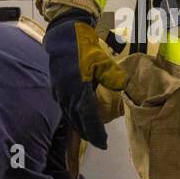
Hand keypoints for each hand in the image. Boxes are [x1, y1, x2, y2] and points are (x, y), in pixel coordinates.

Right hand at [44, 9, 125, 148]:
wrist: (63, 35)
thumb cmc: (84, 47)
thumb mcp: (101, 59)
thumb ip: (112, 75)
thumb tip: (122, 87)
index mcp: (78, 89)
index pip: (88, 116)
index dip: (96, 131)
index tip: (103, 143)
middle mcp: (67, 94)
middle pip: (78, 120)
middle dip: (88, 133)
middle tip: (99, 143)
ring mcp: (60, 92)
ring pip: (70, 115)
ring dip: (79, 126)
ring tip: (89, 135)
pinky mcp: (57, 88)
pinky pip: (65, 108)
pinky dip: (73, 116)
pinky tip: (77, 119)